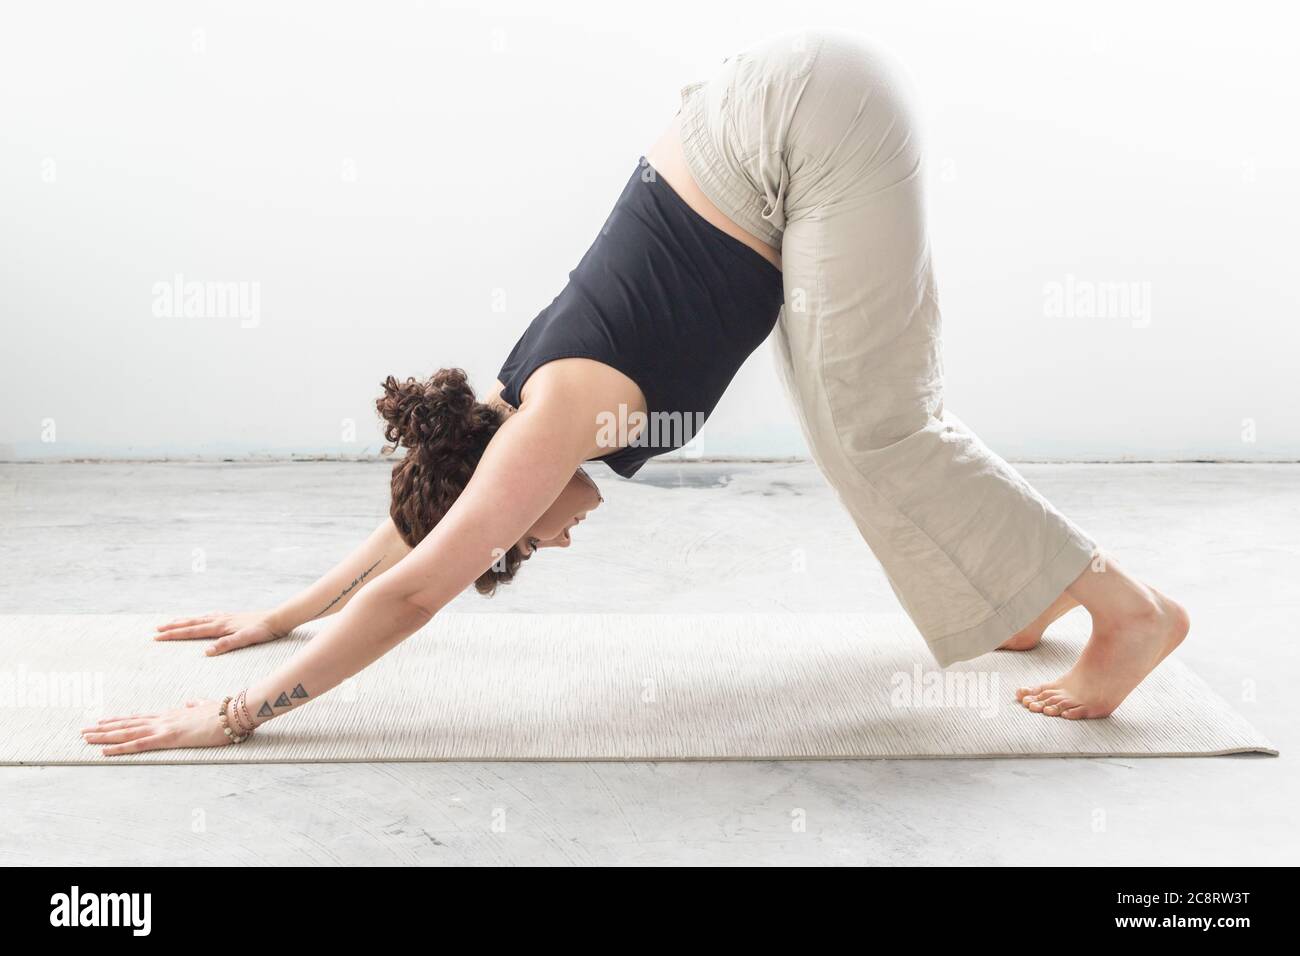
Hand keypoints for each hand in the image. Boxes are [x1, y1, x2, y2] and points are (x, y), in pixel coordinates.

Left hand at [81, 698, 237, 755]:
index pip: (140, 718)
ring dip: (105, 735)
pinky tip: (105, 749)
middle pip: (128, 724)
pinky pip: (139, 744)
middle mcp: (163, 719)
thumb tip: (190, 701)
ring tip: (86, 737)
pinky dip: (120, 747)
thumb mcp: (206, 707)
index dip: (120, 720)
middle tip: (83, 730)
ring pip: (127, 732)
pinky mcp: (169, 737)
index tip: (103, 721)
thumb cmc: (223, 712)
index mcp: (171, 715)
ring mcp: (164, 727)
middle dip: (104, 728)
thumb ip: (195, 704)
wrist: (234, 712)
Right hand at [154, 610, 286, 655]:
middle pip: (192, 623)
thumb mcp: (246, 639)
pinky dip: (201, 617)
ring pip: (200, 618)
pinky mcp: (234, 617)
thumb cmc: (264, 630)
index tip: (157, 637)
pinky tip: (203, 618)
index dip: (174, 635)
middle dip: (173, 627)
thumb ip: (227, 644)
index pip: (192, 631)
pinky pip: (211, 616)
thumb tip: (206, 651)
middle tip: (156, 630)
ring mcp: (227, 617)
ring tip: (172, 622)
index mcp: (220, 626)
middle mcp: (221, 619)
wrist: (279, 618)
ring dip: (184, 621)